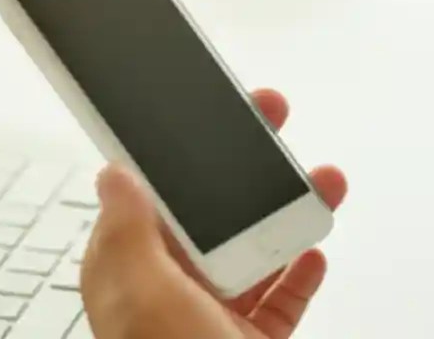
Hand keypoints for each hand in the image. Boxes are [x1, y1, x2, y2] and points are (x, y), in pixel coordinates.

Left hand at [80, 89, 347, 338]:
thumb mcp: (149, 304)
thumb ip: (131, 238)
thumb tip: (113, 176)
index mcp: (136, 280)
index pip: (153, 200)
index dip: (179, 155)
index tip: (211, 115)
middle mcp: (174, 298)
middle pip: (212, 217)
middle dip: (246, 172)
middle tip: (272, 129)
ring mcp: (217, 322)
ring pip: (256, 251)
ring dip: (289, 213)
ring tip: (319, 184)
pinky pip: (282, 297)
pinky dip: (302, 270)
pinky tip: (314, 250)